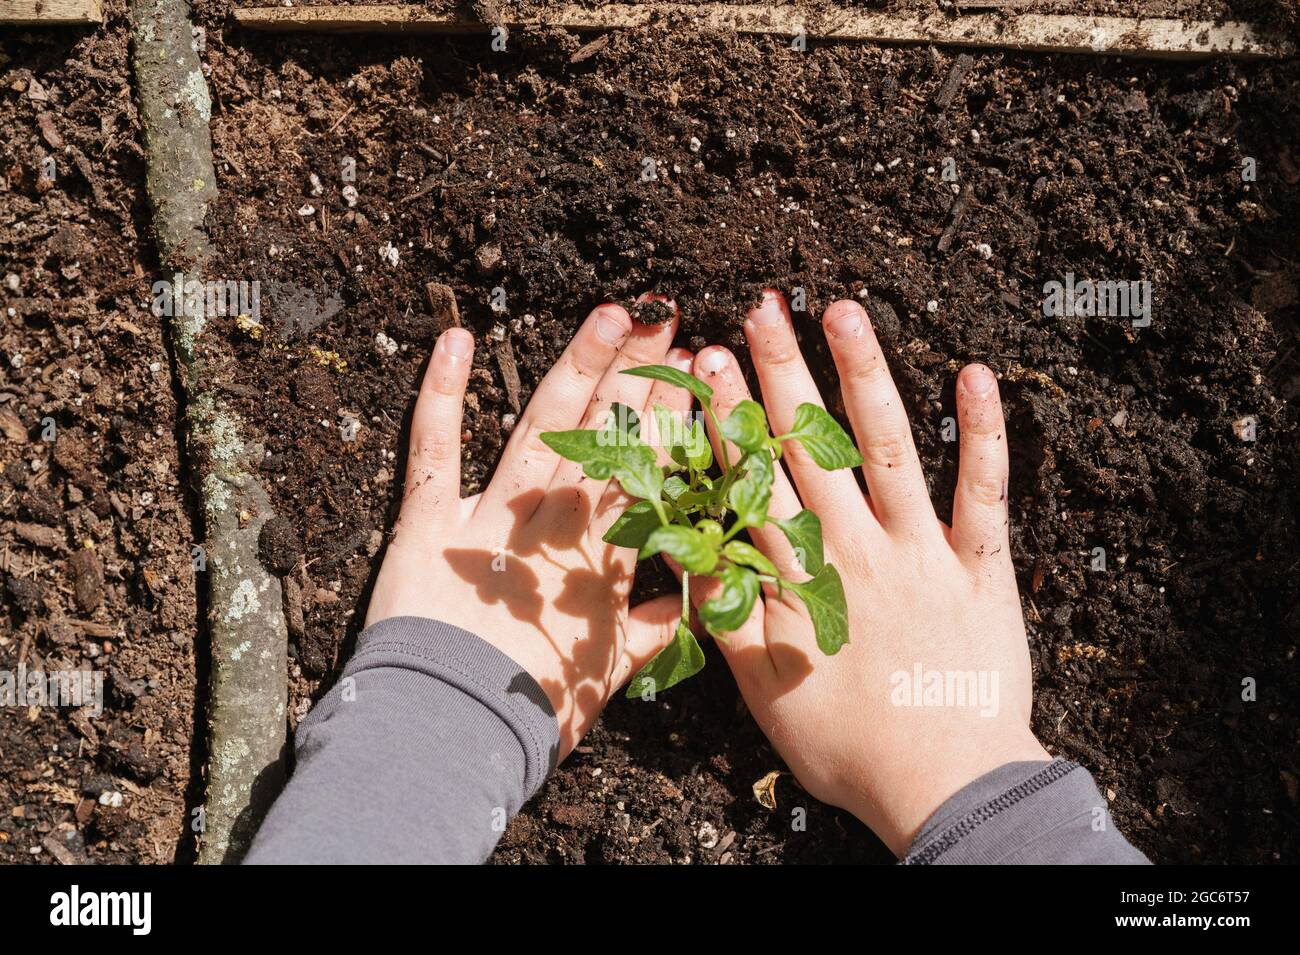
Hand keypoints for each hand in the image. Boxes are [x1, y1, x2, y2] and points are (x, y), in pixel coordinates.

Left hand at [365, 303, 694, 758]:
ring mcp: (491, 518)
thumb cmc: (533, 711)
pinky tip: (455, 339)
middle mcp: (554, 526)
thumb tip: (686, 607)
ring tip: (609, 313)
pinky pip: (434, 449)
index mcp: (600, 561)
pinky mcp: (428, 523)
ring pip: (542, 428)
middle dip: (636, 374)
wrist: (452, 731)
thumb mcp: (604, 679)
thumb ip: (647, 635)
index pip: (647, 473)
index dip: (671, 418)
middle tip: (663, 316)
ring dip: (576, 366)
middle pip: (605, 437)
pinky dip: (442, 393)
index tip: (694, 369)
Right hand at [687, 291, 1048, 856]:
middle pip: (812, 445)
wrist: (945, 785)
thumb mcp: (763, 690)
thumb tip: (685, 550)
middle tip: (765, 307)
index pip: (755, 478)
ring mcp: (923, 549)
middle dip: (784, 371)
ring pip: (889, 446)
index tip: (711, 359)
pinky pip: (983, 490)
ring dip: (867, 375)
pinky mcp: (980, 565)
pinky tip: (974, 374)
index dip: (731, 415)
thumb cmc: (848, 746)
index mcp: (801, 576)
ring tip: (845, 311)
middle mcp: (858, 547)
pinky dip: (981, 432)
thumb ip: (724, 614)